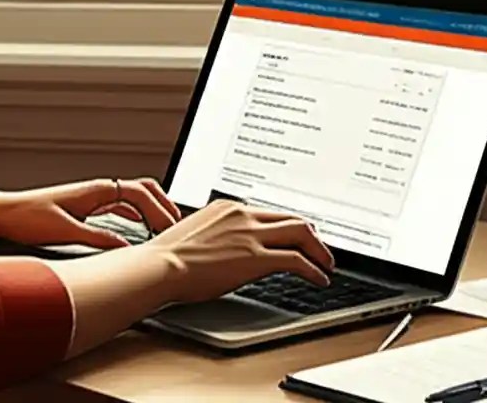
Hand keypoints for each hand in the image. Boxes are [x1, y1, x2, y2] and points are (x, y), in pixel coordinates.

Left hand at [0, 178, 181, 248]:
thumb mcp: (66, 231)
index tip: (170, 228)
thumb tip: (126, 249)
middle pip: (144, 189)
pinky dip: (138, 215)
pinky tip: (141, 231)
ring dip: (153, 210)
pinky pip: (122, 206)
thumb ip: (98, 239)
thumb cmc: (28, 218)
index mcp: (96, 191)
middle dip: (164, 205)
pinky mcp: (88, 206)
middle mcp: (98, 190)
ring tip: (166, 230)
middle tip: (178, 228)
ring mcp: (94, 197)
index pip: (140, 193)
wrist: (5, 213)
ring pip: (134, 197)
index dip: (159, 210)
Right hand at [148, 199, 334, 302]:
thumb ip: (218, 235)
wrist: (160, 266)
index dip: (289, 227)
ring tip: (326, 265)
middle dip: (312, 235)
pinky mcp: (256, 258)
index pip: (270, 213)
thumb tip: (227, 249)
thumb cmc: (169, 257)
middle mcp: (243, 215)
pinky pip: (297, 260)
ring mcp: (250, 235)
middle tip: (320, 250)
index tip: (296, 237)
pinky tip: (318, 279)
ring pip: (301, 233)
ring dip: (319, 250)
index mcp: (228, 207)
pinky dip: (313, 269)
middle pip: (291, 218)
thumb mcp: (197, 234)